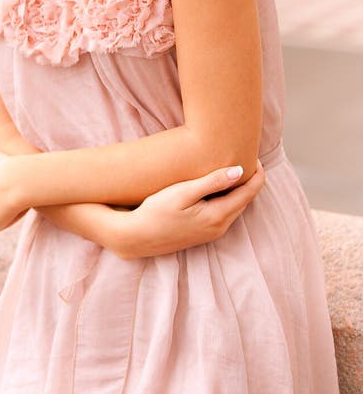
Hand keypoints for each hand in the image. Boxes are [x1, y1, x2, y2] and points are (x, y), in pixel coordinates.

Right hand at [114, 160, 264, 259]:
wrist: (136, 236)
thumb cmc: (156, 211)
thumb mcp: (183, 192)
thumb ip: (212, 182)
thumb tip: (240, 172)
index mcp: (217, 216)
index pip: (247, 193)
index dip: (256, 175)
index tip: (256, 156)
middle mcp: (219, 227)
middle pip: (244, 201)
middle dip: (250, 181)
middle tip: (249, 158)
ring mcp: (212, 233)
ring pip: (235, 208)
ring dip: (239, 190)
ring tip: (237, 169)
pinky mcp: (203, 233)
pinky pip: (225, 213)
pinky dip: (229, 199)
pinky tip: (219, 188)